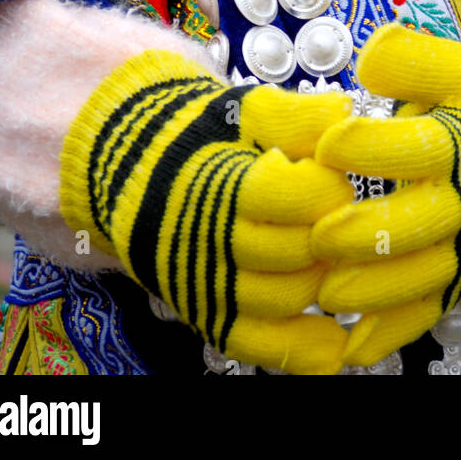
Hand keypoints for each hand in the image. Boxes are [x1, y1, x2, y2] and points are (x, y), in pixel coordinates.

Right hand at [60, 49, 354, 373]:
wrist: (120, 163)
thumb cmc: (187, 133)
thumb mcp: (236, 110)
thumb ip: (290, 115)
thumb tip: (340, 110)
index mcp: (220, 180)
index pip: (288, 195)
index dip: (324, 187)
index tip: (334, 174)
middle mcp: (209, 236)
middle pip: (295, 250)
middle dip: (330, 233)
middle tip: (341, 215)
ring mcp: (204, 280)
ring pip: (282, 298)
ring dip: (320, 281)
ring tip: (333, 256)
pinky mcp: (204, 311)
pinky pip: (251, 341)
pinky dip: (296, 349)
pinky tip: (332, 345)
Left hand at [311, 25, 460, 366]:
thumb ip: (417, 62)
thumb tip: (374, 51)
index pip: (423, 146)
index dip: (377, 146)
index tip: (332, 142)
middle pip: (420, 223)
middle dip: (370, 232)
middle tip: (321, 234)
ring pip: (422, 277)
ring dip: (377, 289)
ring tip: (330, 293)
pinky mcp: (460, 279)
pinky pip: (427, 311)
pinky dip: (393, 332)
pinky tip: (352, 349)